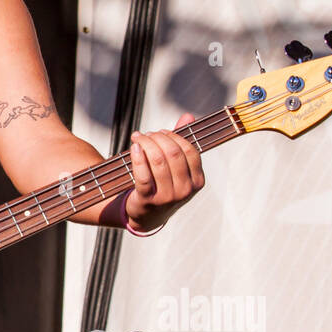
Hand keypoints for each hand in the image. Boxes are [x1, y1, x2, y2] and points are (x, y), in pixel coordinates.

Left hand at [123, 113, 205, 233]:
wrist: (147, 216)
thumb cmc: (163, 185)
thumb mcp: (177, 167)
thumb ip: (182, 142)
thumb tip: (188, 115)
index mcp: (197, 181)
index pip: (189, 151)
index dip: (174, 136)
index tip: (160, 132)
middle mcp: (185, 191)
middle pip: (173, 153)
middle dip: (157, 138)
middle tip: (146, 135)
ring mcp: (167, 197)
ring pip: (157, 161)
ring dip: (145, 144)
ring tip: (137, 138)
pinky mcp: (147, 200)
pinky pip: (142, 174)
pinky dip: (137, 157)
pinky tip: (134, 147)